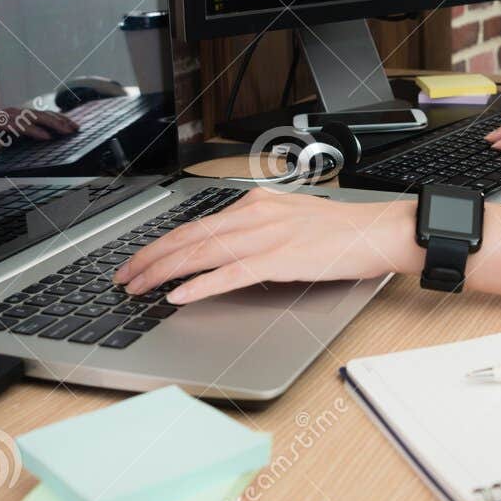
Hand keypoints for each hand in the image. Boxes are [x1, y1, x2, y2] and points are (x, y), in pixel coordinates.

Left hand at [0, 107, 77, 155]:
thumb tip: (0, 144)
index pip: (17, 124)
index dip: (32, 130)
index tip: (46, 138)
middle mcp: (10, 113)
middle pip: (34, 116)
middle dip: (53, 123)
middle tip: (68, 132)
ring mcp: (19, 112)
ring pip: (42, 114)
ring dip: (59, 120)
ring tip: (74, 128)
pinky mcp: (25, 115)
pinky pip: (44, 115)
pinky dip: (58, 118)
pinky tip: (70, 123)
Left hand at [112, 187, 422, 304]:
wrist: (377, 232)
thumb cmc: (341, 233)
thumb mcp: (290, 220)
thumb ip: (257, 230)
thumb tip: (225, 251)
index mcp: (255, 205)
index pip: (196, 225)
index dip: (160, 244)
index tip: (137, 259)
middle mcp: (255, 215)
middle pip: (189, 237)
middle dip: (150, 258)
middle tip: (123, 277)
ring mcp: (266, 236)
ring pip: (202, 253)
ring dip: (163, 272)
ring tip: (139, 287)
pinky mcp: (280, 258)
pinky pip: (231, 274)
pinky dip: (201, 285)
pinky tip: (179, 296)